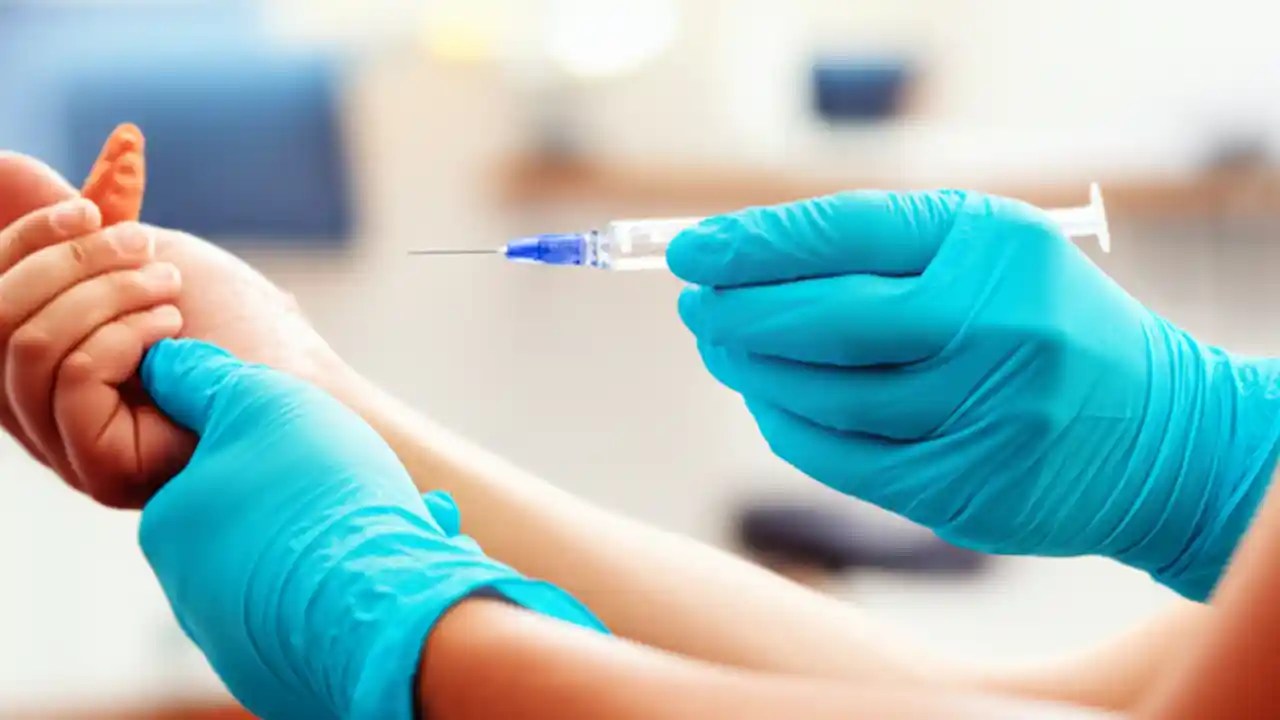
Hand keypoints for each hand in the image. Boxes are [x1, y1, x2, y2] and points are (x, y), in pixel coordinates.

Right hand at [0, 153, 348, 506]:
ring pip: (30, 343)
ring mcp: (66, 447)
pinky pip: (74, 374)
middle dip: (73, 263)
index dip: (26, 240)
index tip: (93, 209)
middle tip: (149, 252)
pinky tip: (175, 338)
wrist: (308, 382)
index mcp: (44, 359)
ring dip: (109, 297)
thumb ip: (74, 228)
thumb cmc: (243, 325)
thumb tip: (5, 166)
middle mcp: (40, 410)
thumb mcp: (147, 259)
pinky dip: (126, 337)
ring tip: (171, 294)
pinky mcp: (100, 468)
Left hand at [138, 339, 603, 719]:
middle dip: (314, 498)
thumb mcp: (261, 402)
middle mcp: (189, 588)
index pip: (216, 468)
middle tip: (360, 483)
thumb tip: (166, 361)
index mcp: (171, 523)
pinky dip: (352, 588)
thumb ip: (206, 379)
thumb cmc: (320, 495)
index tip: (319, 445)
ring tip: (390, 524)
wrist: (381, 603)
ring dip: (340, 541)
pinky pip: (317, 615)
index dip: (277, 446)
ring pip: (293, 568)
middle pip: (258, 521)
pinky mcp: (279, 674)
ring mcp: (232, 638)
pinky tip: (391, 569)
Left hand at [668, 191, 1279, 599]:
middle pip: (825, 319)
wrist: (1155, 433)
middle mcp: (992, 327)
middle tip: (695, 305)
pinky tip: (765, 402)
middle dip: (739, 312)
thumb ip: (879, 249)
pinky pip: (842, 458)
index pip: (844, 236)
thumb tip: (742, 263)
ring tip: (720, 347)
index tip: (689, 251)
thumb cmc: (1043, 322)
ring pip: (825, 396)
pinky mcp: (963, 487)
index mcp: (994, 248)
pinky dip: (786, 426)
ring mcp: (980, 414)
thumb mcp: (988, 253)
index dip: (753, 245)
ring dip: (751, 372)